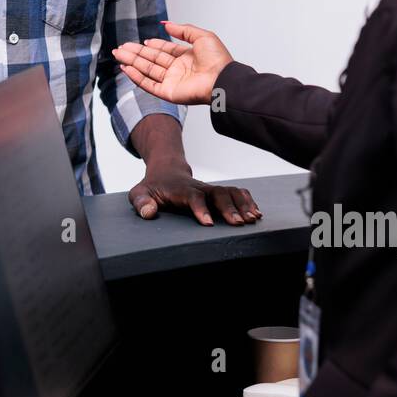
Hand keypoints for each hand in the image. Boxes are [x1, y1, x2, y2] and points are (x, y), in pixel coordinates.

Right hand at [112, 20, 234, 105]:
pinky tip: (126, 68)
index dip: (153, 45)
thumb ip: (183, 30)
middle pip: (152, 60)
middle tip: (120, 47)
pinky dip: (136, 77)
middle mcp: (178, 70)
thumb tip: (166, 24)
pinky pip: (148, 84)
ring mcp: (172, 82)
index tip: (142, 41)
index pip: (165, 51)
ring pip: (147, 70)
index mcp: (186, 58)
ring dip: (132, 62)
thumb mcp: (202, 36)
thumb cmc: (218, 60)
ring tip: (118, 54)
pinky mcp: (167, 93)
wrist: (222, 79)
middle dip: (136, 53)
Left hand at [128, 161, 260, 226]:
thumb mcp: (139, 193)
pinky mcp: (218, 192)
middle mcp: (199, 188)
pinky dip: (248, 201)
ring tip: (253, 219)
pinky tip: (257, 213)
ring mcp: (210, 189)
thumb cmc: (152, 187)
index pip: (193, 197)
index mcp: (180, 189)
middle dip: (229, 208)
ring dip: (243, 204)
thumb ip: (141, 202)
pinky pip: (237, 193)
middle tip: (239, 224)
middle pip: (217, 194)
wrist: (166, 171)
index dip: (200, 209)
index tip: (208, 224)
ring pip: (230, 192)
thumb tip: (149, 213)